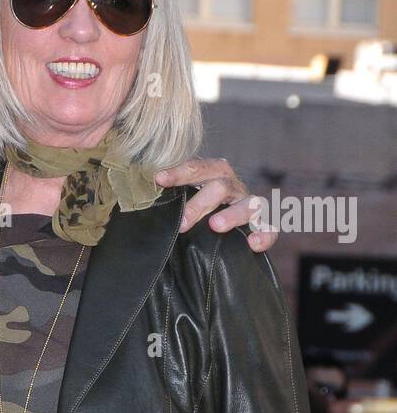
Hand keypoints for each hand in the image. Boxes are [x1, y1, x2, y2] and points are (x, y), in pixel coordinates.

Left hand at [153, 155, 276, 252]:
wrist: (216, 233)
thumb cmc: (192, 213)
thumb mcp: (181, 200)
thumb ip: (169, 195)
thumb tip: (142, 189)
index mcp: (212, 175)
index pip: (197, 168)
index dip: (179, 173)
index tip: (159, 179)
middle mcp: (233, 187)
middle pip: (222, 186)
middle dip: (200, 203)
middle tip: (181, 223)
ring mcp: (249, 205)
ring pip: (250, 203)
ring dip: (233, 214)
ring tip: (215, 226)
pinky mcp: (263, 226)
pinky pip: (270, 229)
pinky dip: (264, 235)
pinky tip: (252, 243)